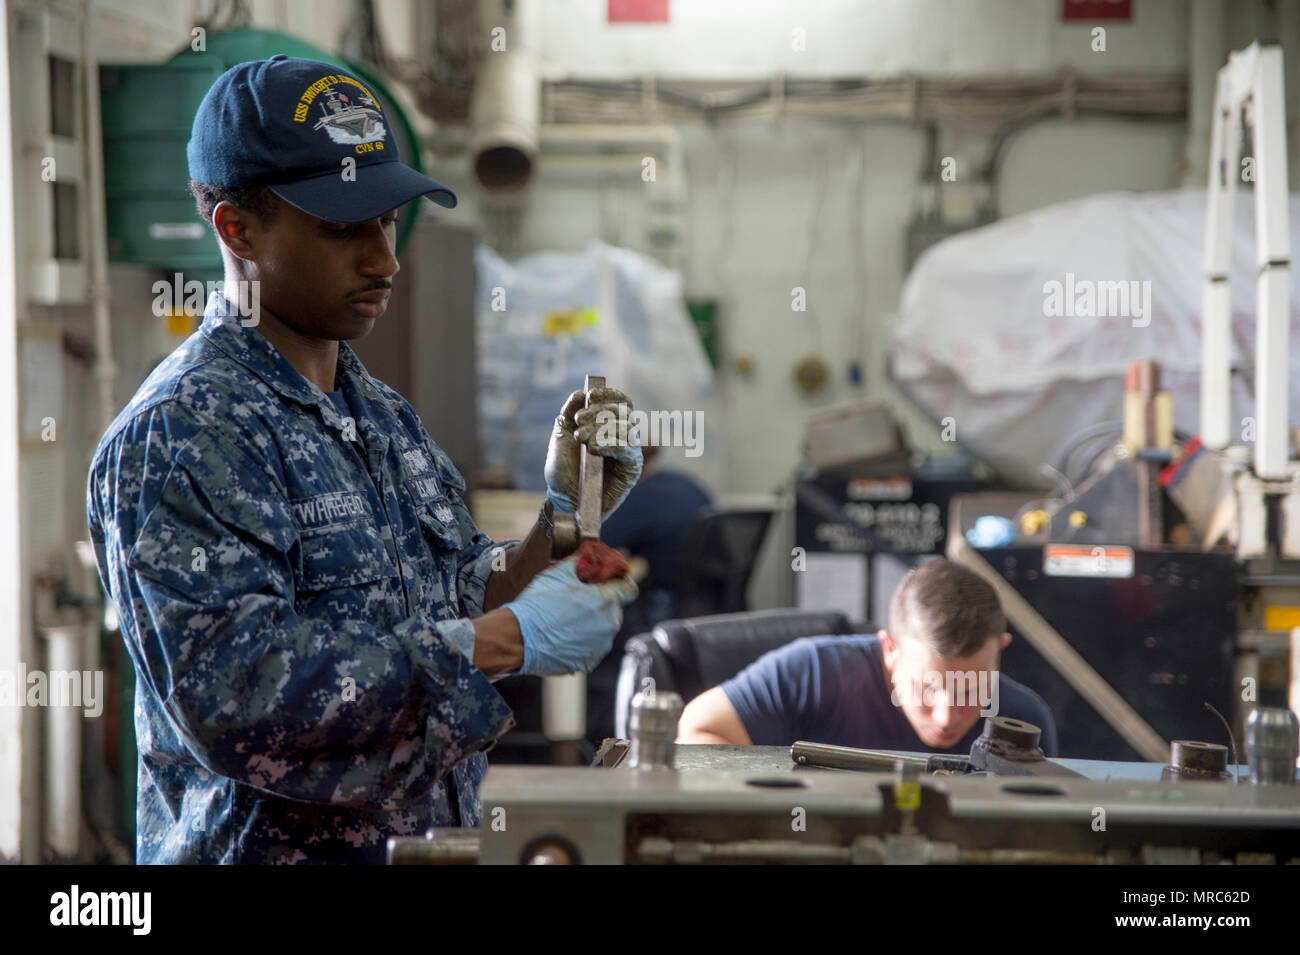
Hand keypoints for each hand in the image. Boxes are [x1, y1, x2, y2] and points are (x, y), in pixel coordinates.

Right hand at [502, 555, 637, 675]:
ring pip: (603, 630)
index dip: (619, 582)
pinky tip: (562, 636)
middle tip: (578, 599)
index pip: (629, 589)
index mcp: (605, 601)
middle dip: (601, 602)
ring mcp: (600, 646)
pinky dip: (582, 642)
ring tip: (565, 619)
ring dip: (591, 623)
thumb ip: (579, 561)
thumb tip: (588, 554)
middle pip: (614, 609)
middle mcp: (609, 625)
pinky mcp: (589, 662)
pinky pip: (591, 648)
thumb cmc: (537, 604)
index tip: (609, 581)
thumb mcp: (557, 573)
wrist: (517, 638)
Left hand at [543, 387, 642, 519]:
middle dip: (599, 412)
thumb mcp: (562, 435)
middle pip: (624, 411)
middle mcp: (623, 436)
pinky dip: (609, 443)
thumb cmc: (564, 469)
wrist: (563, 498)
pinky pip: (628, 448)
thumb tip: (580, 394)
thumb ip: (570, 412)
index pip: (621, 402)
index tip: (592, 395)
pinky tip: (593, 448)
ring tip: (581, 438)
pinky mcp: (632, 468)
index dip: (609, 394)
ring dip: (601, 428)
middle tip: (579, 421)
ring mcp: (629, 452)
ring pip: (626, 427)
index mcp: (609, 424)